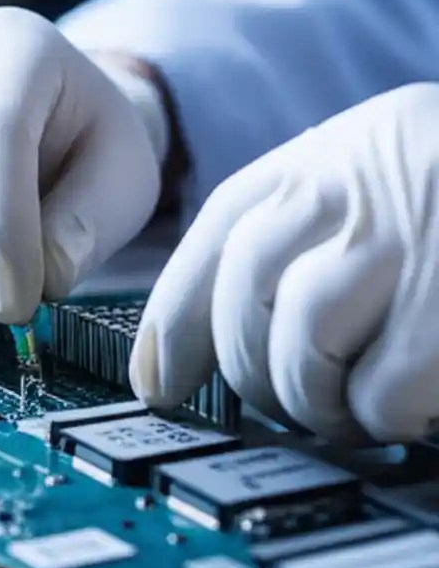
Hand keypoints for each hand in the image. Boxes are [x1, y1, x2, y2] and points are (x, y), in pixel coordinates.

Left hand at [131, 84, 438, 443]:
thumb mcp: (394, 188)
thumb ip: (318, 238)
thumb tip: (221, 342)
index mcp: (338, 152)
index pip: (216, 234)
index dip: (174, 319)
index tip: (155, 384)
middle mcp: (358, 180)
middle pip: (243, 299)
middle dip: (253, 375)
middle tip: (297, 405)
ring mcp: (409, 237)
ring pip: (295, 348)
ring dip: (318, 400)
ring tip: (359, 409)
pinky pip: (379, 390)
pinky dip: (388, 415)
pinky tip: (418, 406)